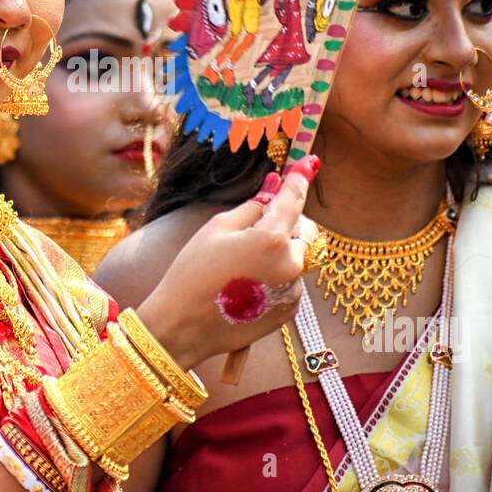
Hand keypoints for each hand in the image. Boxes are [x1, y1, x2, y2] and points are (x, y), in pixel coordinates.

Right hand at [136, 157, 319, 369]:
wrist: (183, 325)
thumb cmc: (192, 272)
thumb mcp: (217, 229)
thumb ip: (252, 207)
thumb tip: (273, 189)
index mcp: (272, 239)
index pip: (294, 200)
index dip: (299, 179)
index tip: (307, 165)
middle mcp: (290, 265)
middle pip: (306, 230)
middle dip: (290, 223)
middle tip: (261, 225)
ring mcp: (293, 291)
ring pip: (299, 257)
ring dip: (283, 252)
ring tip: (245, 264)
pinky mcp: (289, 311)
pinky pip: (292, 282)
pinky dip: (278, 276)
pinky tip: (248, 284)